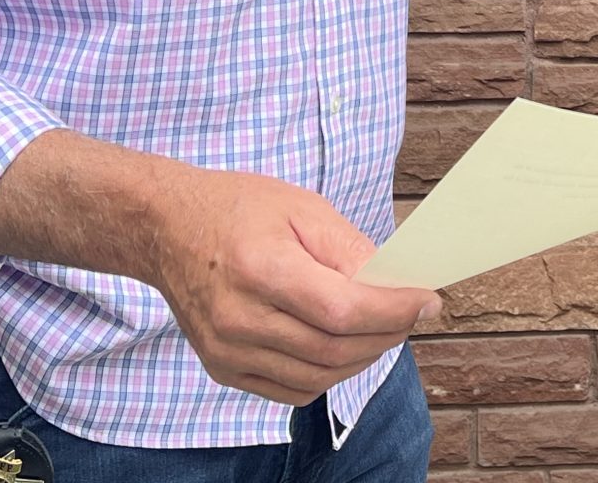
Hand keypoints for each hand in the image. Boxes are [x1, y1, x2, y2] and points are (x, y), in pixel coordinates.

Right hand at [145, 165, 441, 406]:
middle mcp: (238, 318)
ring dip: (363, 358)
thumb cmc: (239, 209)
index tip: (428, 301)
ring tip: (383, 328)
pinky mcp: (222, 368)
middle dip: (387, 335)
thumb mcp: (303, 208)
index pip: (341, 310)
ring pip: (317, 377)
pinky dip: (327, 374)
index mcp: (260, 268)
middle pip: (333, 349)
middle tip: (413, 313)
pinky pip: (290, 390)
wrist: (168, 228)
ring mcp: (226, 350)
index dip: (393, 311)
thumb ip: (350, 250)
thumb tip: (395, 284)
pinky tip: (342, 346)